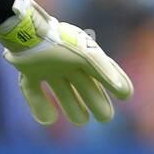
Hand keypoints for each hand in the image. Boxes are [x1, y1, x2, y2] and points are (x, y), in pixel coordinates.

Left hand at [0, 0, 133, 125]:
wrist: (27, 32)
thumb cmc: (60, 42)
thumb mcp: (87, 54)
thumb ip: (104, 70)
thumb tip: (123, 90)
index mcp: (81, 54)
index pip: (102, 70)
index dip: (115, 82)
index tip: (126, 95)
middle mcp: (64, 60)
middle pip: (83, 84)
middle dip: (96, 100)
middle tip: (105, 117)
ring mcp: (45, 65)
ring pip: (61, 89)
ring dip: (71, 105)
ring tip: (81, 121)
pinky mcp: (27, 70)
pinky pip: (32, 89)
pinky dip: (39, 105)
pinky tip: (48, 119)